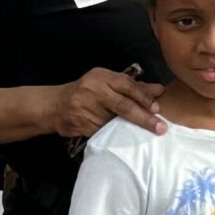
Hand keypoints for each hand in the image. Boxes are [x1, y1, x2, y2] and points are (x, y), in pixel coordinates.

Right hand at [48, 68, 165, 138]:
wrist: (53, 106)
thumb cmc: (86, 92)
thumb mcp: (106, 83)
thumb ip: (133, 86)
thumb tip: (159, 90)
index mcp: (100, 76)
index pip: (127, 85)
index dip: (143, 97)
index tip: (157, 109)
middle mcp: (93, 90)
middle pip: (123, 105)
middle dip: (144, 118)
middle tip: (160, 128)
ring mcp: (85, 108)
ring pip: (115, 122)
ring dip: (131, 129)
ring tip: (145, 135)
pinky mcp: (81, 125)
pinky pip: (104, 132)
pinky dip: (116, 136)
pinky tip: (124, 138)